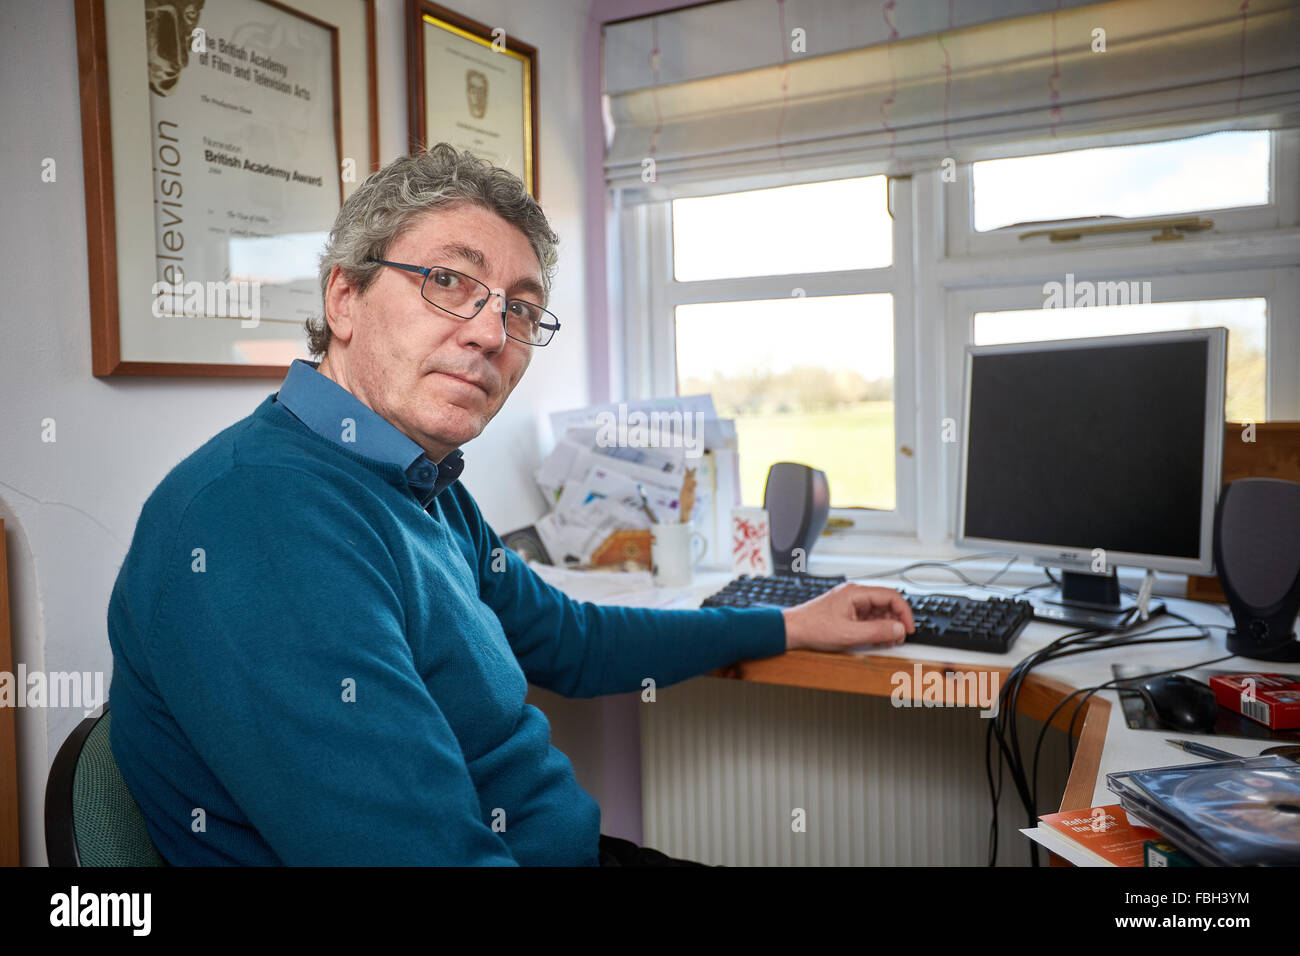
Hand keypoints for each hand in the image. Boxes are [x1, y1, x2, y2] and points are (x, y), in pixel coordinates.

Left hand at [781, 583, 914, 652]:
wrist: (793, 630)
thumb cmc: (814, 628)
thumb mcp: (849, 634)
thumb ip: (877, 631)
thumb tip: (899, 629)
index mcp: (856, 593)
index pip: (891, 596)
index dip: (904, 613)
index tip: (909, 628)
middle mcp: (855, 594)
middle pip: (887, 603)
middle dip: (895, 621)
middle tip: (897, 639)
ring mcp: (851, 602)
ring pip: (879, 611)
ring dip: (886, 626)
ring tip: (885, 642)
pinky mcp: (848, 611)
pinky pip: (869, 617)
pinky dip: (875, 628)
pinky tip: (874, 640)